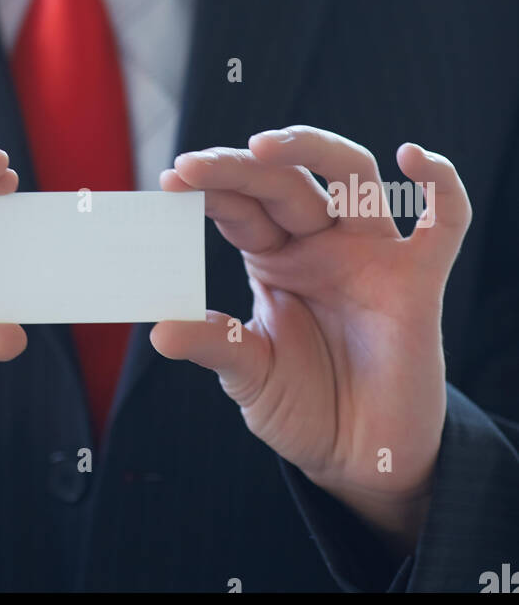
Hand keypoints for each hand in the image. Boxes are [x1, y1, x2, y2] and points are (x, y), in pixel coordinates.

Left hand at [151, 126, 470, 549]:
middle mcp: (321, 243)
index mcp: (274, 258)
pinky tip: (414, 158)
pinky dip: (441, 184)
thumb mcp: (248, 375)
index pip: (240, 206)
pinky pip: (444, 222)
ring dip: (311, 148)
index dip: (208, 189)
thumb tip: (160, 331)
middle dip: (238, 168)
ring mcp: (371, 255)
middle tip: (192, 166)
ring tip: (262, 145)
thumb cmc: (304, 406)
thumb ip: (214, 346)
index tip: (168, 182)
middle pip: (284, 182)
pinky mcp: (418, 280)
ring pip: (351, 175)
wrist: (362, 458)